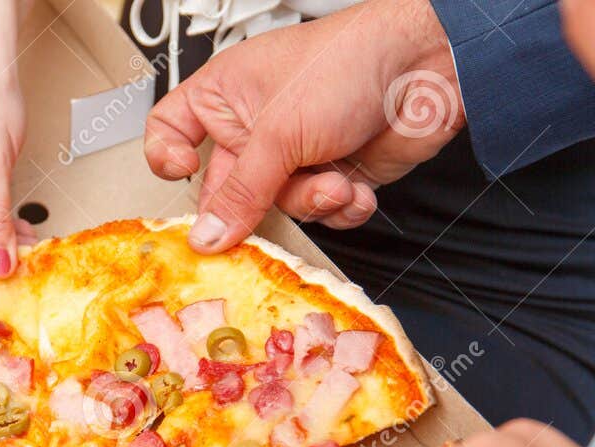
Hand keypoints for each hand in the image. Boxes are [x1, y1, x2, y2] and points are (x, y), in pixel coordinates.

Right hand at [143, 0, 462, 251]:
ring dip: (310, 201)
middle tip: (265, 205)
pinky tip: (354, 185)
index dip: (166, 156)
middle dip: (254, 204)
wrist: (428, 66)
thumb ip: (239, 193)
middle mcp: (256, 127)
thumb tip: (206, 236)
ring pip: (279, 209)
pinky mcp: (333, 174)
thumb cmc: (347, 62)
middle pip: (228, 190)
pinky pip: (320, 214)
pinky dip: (340, 206)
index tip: (182, 172)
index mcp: (225, 96)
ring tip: (333, 180)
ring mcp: (295, 153)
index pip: (170, 129)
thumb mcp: (278, 133)